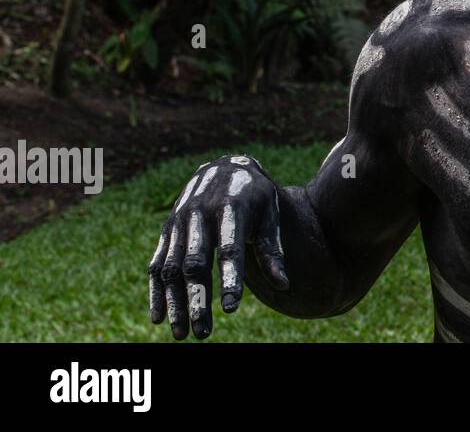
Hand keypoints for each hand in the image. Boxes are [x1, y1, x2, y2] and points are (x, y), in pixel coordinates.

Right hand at [147, 154, 288, 339]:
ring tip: (183, 334)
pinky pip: (156, 264)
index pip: (229, 248)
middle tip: (203, 333)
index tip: (232, 309)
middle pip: (194, 263)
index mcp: (230, 208)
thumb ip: (271, 249)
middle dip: (197, 299)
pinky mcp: (167, 231)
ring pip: (171, 268)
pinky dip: (155, 292)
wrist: (225, 166)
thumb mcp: (270, 214)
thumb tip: (284, 285)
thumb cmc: (255, 196)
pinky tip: (159, 318)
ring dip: (175, 303)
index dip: (230, 278)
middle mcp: (199, 214)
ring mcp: (179, 222)